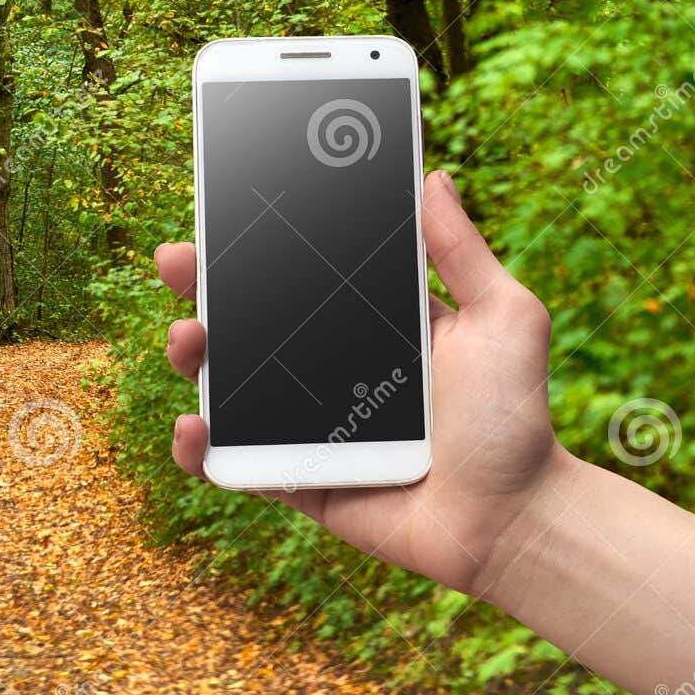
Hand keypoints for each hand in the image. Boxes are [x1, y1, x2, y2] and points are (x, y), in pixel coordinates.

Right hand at [153, 170, 566, 595]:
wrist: (516, 517)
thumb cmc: (517, 419)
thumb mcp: (503, 319)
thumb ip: (464, 254)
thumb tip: (434, 177)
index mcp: (372, 324)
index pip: (301, 274)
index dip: (256, 245)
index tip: (220, 210)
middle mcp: (332, 370)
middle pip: (250, 322)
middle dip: (204, 289)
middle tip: (178, 261)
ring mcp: (310, 427)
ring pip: (231, 387)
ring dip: (194, 359)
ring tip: (187, 339)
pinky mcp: (301, 482)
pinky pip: (238, 464)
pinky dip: (202, 450)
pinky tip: (194, 428)